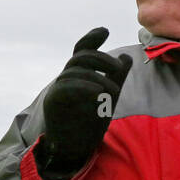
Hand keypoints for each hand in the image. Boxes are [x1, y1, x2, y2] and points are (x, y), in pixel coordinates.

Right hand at [35, 28, 132, 179]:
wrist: (76, 148)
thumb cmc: (90, 122)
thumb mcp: (110, 97)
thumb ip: (117, 78)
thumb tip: (125, 57)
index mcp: (79, 74)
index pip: (82, 50)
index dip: (91, 38)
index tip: (105, 31)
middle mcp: (66, 78)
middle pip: (81, 56)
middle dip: (101, 58)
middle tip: (118, 68)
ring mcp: (58, 89)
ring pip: (75, 70)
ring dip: (98, 77)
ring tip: (113, 90)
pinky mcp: (53, 102)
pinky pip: (66, 87)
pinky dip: (84, 87)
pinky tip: (98, 92)